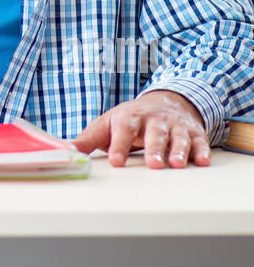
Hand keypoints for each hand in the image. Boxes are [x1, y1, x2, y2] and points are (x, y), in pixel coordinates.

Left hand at [73, 90, 210, 168]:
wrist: (163, 101)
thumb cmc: (129, 119)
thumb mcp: (106, 125)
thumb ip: (87, 140)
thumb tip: (65, 152)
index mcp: (129, 117)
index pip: (123, 130)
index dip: (119, 145)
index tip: (116, 161)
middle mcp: (153, 120)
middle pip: (154, 133)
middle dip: (154, 148)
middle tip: (153, 165)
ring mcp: (174, 125)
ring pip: (177, 137)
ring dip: (178, 150)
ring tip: (175, 165)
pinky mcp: (192, 132)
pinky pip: (199, 140)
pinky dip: (201, 150)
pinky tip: (202, 161)